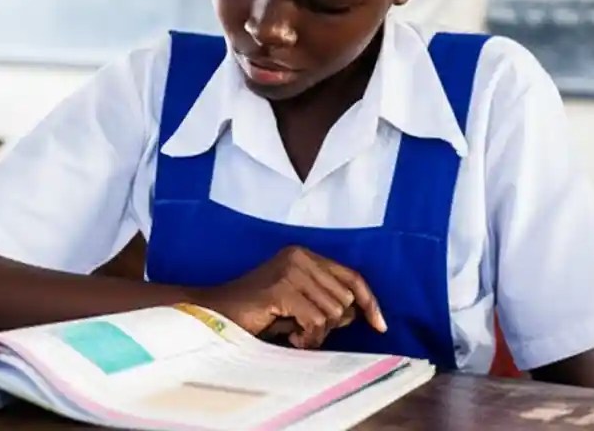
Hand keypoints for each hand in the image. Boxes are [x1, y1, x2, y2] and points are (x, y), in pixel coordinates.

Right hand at [191, 246, 385, 348]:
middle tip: (302, 332)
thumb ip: (326, 303)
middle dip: (331, 325)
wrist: (212, 317)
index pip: (352, 276)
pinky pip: (317, 321)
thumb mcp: (298, 306)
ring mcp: (290, 270)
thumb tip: (358, 313)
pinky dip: (308, 338)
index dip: (370, 302)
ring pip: (333, 311)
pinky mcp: (281, 288)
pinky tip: (289, 337)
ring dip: (317, 333)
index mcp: (304, 255)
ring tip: (293, 334)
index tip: (380, 325)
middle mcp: (299, 256)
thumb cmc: (255, 316)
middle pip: (346, 298)